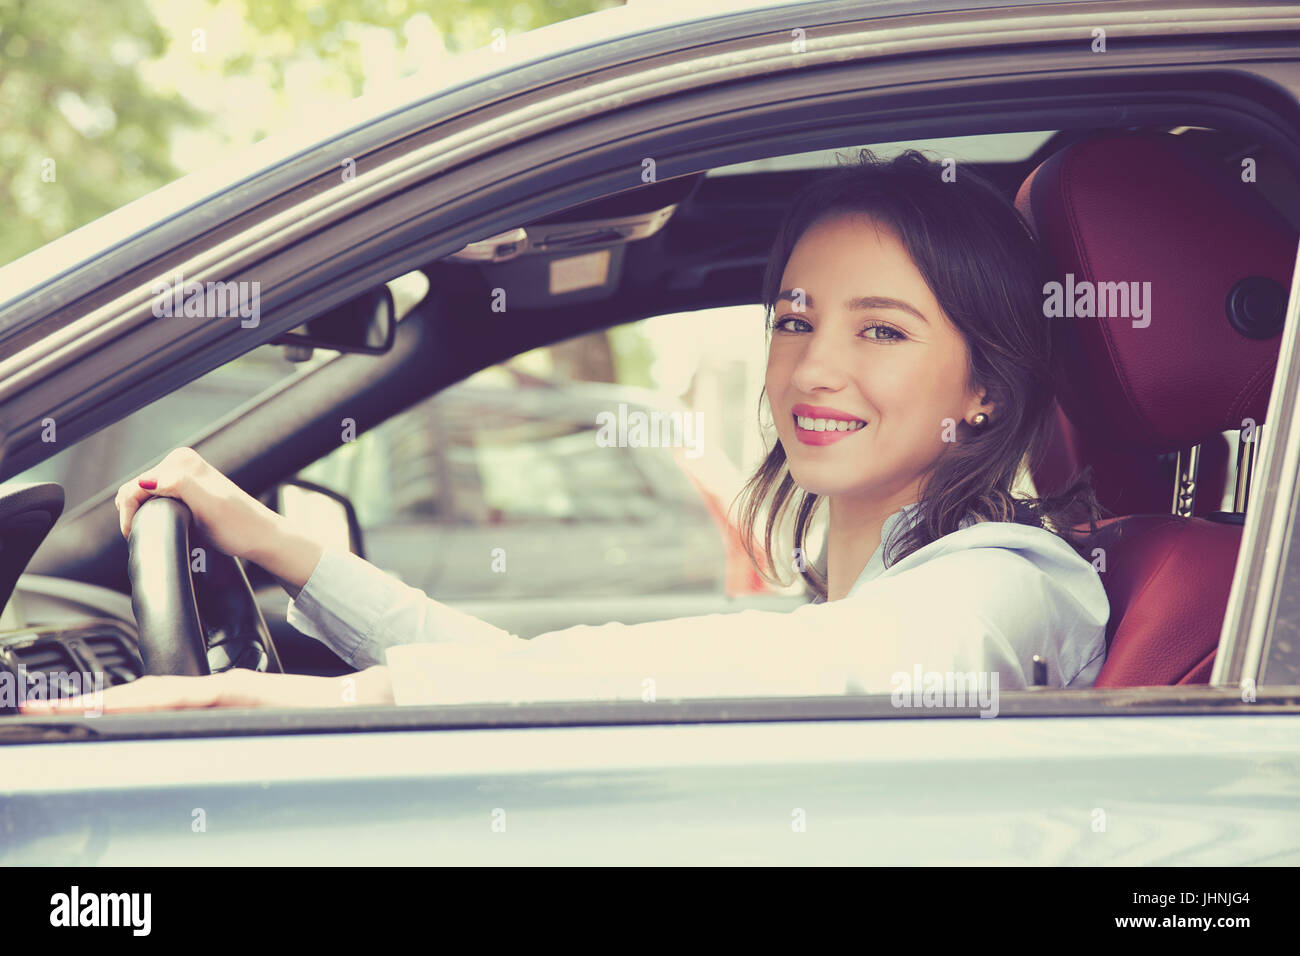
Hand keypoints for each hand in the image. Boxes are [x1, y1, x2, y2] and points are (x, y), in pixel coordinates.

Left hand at [17, 666, 394, 713]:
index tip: (72, 713)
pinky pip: (194, 697)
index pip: (155, 700)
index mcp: (223, 700)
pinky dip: (158, 700)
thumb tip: (211, 752)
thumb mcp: (268, 734)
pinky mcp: (248, 694)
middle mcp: (221, 692)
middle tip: (49, 712)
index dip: (111, 704)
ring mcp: (233, 691)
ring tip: (72, 709)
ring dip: (114, 702)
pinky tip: (132, 702)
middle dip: (95, 704)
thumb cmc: (326, 720)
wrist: (372, 700)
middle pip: (145, 696)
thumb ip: (239, 733)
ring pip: (160, 695)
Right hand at [115, 446, 278, 561]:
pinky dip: (149, 510)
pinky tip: (158, 523)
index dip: (128, 511)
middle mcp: (182, 462)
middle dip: (133, 511)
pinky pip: (155, 496)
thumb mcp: (207, 506)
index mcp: (182, 461)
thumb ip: (180, 487)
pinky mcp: (187, 487)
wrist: (260, 536)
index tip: (133, 534)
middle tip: (140, 534)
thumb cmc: (238, 526)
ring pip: (144, 493)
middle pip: (137, 487)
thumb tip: (148, 481)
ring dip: (140, 511)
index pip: (135, 484)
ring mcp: (184, 474)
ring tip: (149, 530)